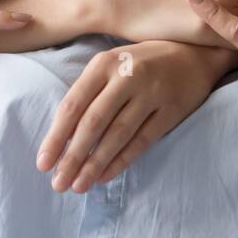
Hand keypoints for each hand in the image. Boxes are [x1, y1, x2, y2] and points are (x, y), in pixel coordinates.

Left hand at [35, 40, 237, 192]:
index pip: (73, 104)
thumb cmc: (142, 61)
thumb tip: (61, 135)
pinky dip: (122, 161)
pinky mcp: (171, 110)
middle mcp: (127, 75)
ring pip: (117, 135)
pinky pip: (142, 141)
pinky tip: (105, 175)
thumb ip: (88, 91)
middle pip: (93, 123)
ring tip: (79, 186)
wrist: (194, 52)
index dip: (56, 137)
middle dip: (73, 156)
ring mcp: (151, 93)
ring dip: (95, 164)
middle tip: (58, 183)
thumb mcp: (112, 63)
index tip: (43, 163)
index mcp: (104, 63)